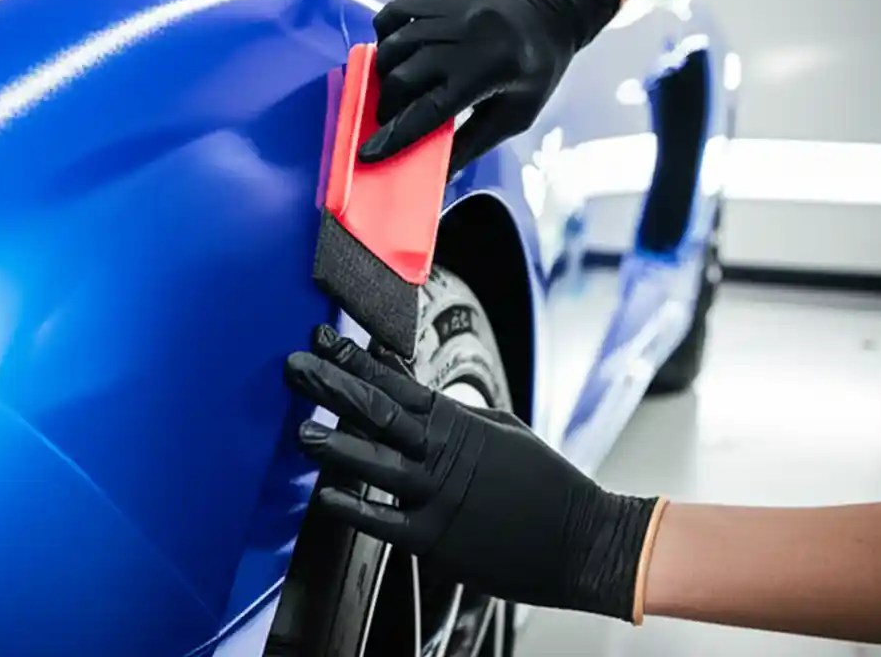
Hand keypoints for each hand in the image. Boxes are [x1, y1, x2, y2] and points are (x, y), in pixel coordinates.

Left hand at [285, 324, 659, 620]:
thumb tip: (409, 387)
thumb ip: (449, 412)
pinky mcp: (436, 540)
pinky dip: (354, 509)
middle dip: (334, 387)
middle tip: (296, 366)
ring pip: (377, 464)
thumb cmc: (543, 483)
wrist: (584, 540)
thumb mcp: (500, 430)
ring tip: (301, 431)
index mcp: (458, 424)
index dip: (355, 361)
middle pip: (378, 413)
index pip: (396, 384)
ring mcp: (438, 497)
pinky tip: (326, 498)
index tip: (322, 340)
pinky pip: (385, 523)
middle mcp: (443, 455)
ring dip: (336, 445)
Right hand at [358, 0, 619, 173]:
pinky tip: (396, 51)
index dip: (395, 135)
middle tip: (388, 120)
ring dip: (384, 72)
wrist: (551, 10)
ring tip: (393, 88)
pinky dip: (386, 34)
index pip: (430, 109)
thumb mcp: (513, 116)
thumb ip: (470, 145)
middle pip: (404, 75)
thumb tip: (434, 177)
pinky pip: (395, 11)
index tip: (368, 153)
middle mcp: (470, 33)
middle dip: (388, 106)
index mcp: (492, 68)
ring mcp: (453, 7)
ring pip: (394, 43)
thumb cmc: (535, 70)